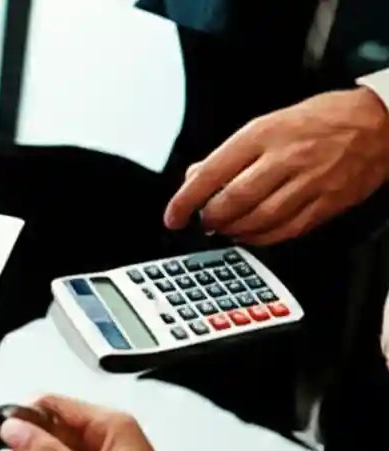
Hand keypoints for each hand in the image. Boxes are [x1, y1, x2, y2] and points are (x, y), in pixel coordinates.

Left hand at [165, 88, 388, 244]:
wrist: (379, 122)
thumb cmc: (321, 120)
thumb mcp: (268, 123)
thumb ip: (230, 153)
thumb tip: (195, 178)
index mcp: (264, 134)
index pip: (212, 172)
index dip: (186, 200)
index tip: (173, 216)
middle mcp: (286, 158)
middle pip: (234, 200)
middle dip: (211, 218)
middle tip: (203, 221)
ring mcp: (309, 182)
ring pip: (259, 219)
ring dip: (234, 230)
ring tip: (226, 228)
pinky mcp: (327, 202)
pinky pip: (287, 230)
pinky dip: (262, 238)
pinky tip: (251, 235)